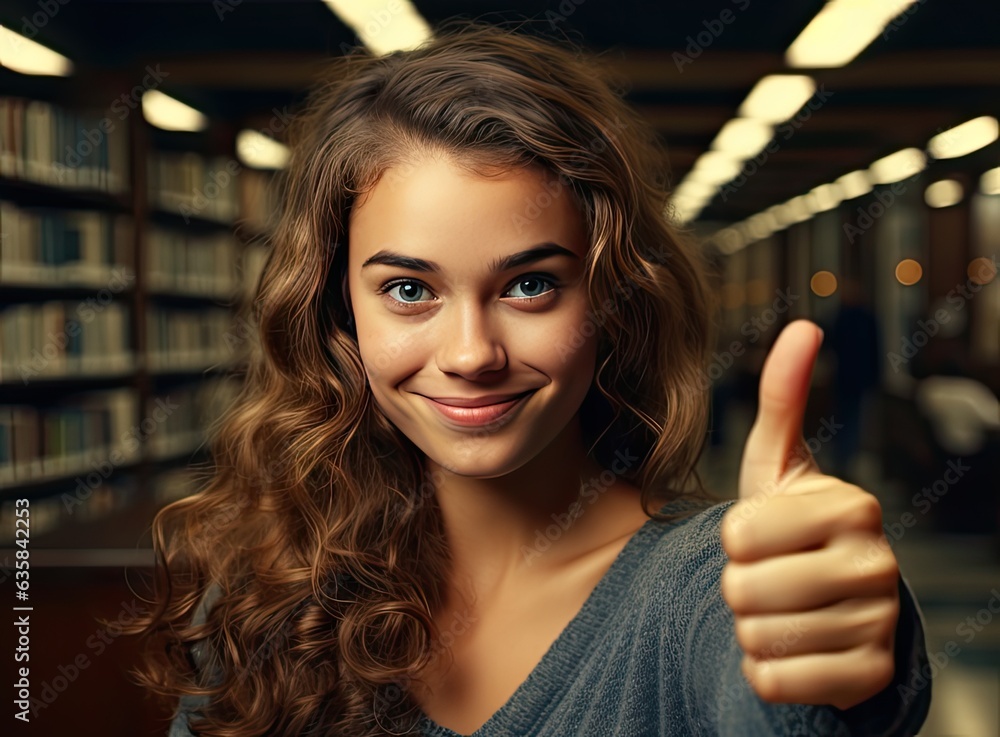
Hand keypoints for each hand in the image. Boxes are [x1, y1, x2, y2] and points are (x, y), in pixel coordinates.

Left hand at [720, 319, 899, 710]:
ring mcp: (878, 624)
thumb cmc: (792, 527)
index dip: (733, 540)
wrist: (828, 600)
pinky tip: (793, 647)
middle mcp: (876, 565)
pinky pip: (774, 681)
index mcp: (851, 506)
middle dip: (738, 587)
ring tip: (781, 609)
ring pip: (756, 637)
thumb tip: (803, 326)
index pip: (737, 535)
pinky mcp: (869, 678)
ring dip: (751, 628)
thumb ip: (782, 398)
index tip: (761, 537)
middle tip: (769, 577)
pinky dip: (766, 670)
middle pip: (743, 589)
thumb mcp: (780, 465)